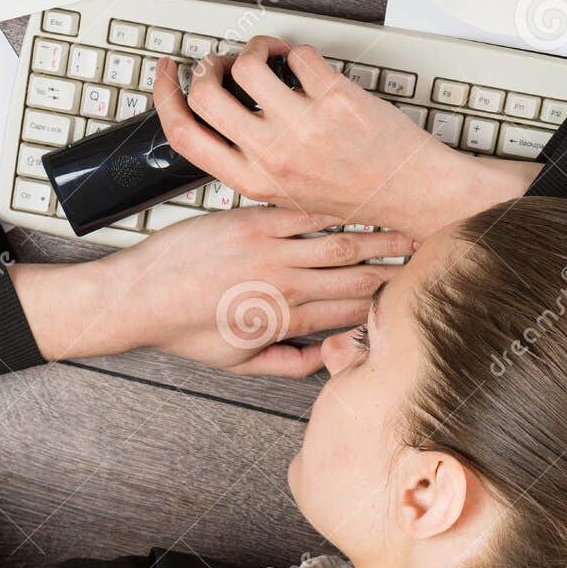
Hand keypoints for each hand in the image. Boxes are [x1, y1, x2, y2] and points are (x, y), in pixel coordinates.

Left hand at [9, 206, 414, 374]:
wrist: (138, 296)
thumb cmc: (182, 329)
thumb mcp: (236, 363)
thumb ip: (286, 363)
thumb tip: (323, 362)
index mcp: (283, 320)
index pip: (350, 313)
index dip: (385, 305)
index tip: (410, 297)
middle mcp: (283, 285)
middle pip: (356, 277)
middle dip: (395, 270)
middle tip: (427, 261)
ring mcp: (269, 251)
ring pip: (340, 244)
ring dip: (378, 239)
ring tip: (409, 233)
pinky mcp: (251, 223)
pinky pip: (305, 214)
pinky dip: (335, 210)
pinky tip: (360, 204)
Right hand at [153, 36, 538, 236]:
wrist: (411, 194)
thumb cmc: (355, 194)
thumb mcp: (286, 195)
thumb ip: (252, 164)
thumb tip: (224, 120)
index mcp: (254, 181)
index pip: (184, 135)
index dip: (165, 96)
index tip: (166, 73)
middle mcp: (274, 154)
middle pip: (206, 92)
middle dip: (208, 66)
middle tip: (223, 62)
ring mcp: (304, 125)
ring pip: (249, 63)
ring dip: (253, 48)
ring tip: (268, 55)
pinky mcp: (335, 99)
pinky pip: (297, 55)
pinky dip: (296, 49)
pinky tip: (303, 61)